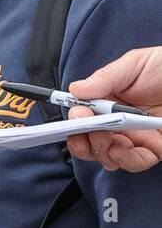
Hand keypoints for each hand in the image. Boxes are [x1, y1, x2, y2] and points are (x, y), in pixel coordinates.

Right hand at [65, 47, 161, 171]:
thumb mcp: (137, 64)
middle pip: (89, 142)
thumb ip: (106, 77)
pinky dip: (121, 158)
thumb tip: (76, 89)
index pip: (84, 118)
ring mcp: (135, 139)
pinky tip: (119, 147)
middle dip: (81, 139)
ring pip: (105, 156)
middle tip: (85, 128)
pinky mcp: (153, 150)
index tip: (75, 114)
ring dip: (99, 149)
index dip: (75, 120)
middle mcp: (120, 124)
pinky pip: (131, 163)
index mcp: (111, 103)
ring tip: (105, 136)